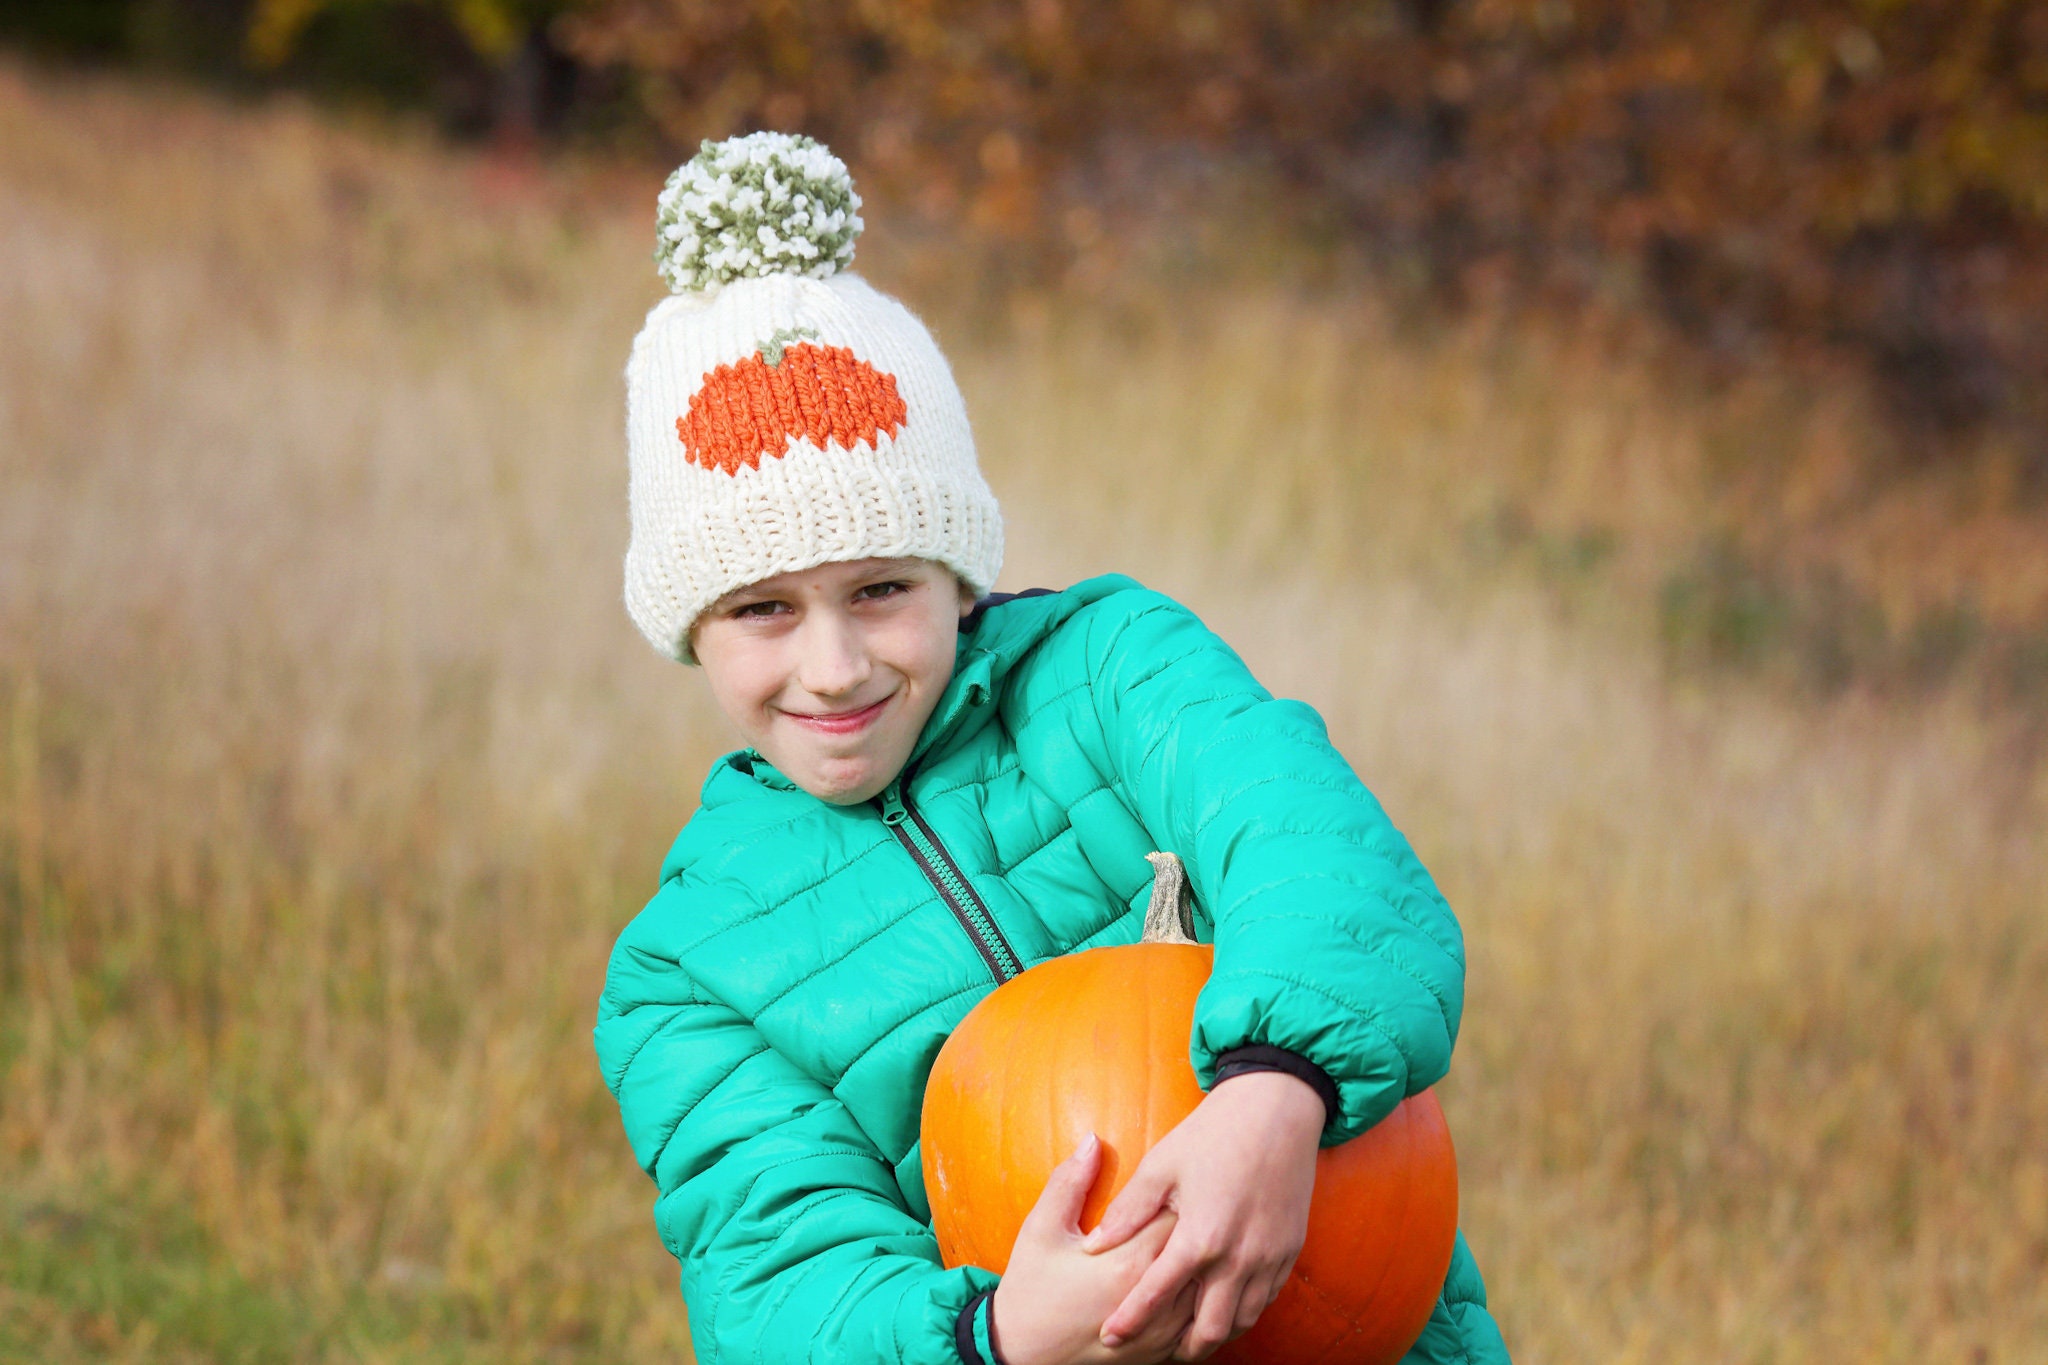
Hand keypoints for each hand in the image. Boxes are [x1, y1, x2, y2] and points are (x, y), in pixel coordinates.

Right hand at [990, 1134, 1196, 1364]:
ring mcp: (1163, 1332)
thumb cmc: (1031, 1288)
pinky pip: (1201, 1322)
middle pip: (1203, 1251)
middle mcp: (1156, 1300)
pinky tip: (1198, 1279)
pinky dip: (1206, 1299)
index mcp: (1128, 1261)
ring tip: (1203, 1237)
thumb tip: (1092, 1139)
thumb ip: (1070, 1181)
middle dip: (1201, 1225)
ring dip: (1210, 1263)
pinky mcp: (1163, 1354)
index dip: (1183, 1193)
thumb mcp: (1041, 1228)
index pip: (1178, 1214)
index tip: (1180, 1180)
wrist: (1023, 1354)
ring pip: (1210, 1289)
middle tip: (1198, 1203)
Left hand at [1082, 1071, 1324, 1359]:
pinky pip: (1267, 1299)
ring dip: (1215, 1334)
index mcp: (1199, 1235)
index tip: (1109, 1336)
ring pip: (1242, 1321)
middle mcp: (1238, 1256)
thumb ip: (1128, 1210)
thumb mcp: (1161, 1164)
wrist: (1278, 1108)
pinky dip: (1244, 1312)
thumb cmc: (1212, 1132)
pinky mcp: (1290, 1250)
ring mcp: (1269, 1257)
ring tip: (1189, 1338)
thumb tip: (1094, 1245)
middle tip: (1156, 1351)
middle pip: (1209, 1329)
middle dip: (1181, 1349)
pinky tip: (1225, 1308)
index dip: (1130, 1321)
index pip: (1157, 1294)